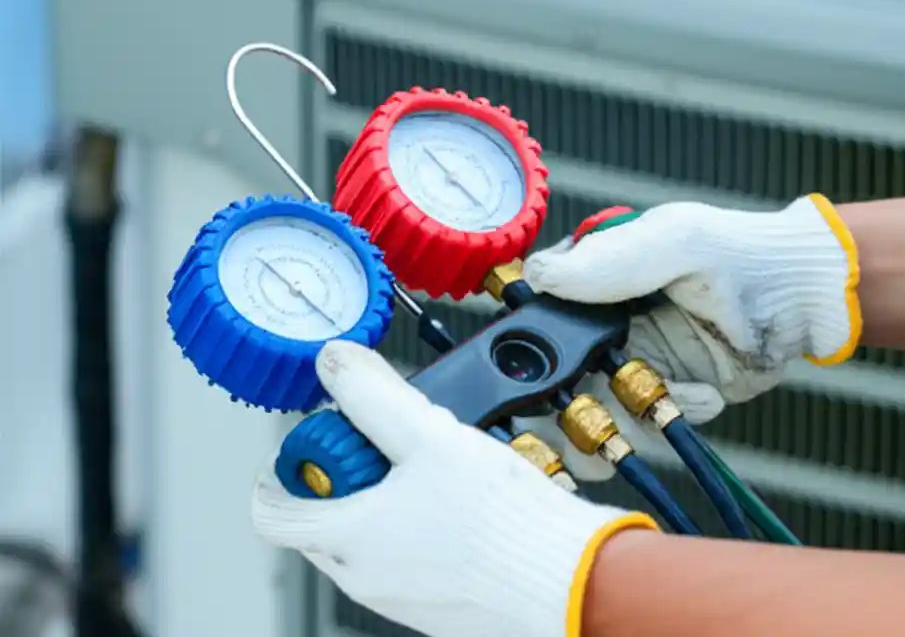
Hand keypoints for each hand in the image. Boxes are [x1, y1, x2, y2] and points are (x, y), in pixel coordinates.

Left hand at [250, 341, 657, 636]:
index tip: (317, 441)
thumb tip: (335, 362)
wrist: (569, 581)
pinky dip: (422, 527)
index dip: (281, 468)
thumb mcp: (431, 436)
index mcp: (348, 540)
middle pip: (323, 522)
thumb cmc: (501, 523)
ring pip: (370, 540)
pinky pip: (411, 560)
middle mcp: (365, 578)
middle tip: (390, 444)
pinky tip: (466, 502)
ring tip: (439, 470)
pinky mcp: (438, 605)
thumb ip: (375, 395)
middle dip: (346, 477)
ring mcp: (401, 598)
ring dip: (387, 500)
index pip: (271, 511)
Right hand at [516, 195, 860, 479]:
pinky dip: (669, 418)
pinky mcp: (662, 398)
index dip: (524, 347)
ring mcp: (630, 365)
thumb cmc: (741, 254)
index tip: (540, 367)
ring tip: (645, 411)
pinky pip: (642, 426)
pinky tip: (705, 395)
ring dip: (609, 425)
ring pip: (588, 414)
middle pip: (549, 378)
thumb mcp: (675, 242)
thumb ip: (612, 260)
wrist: (803, 303)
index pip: (534, 317)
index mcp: (592, 279)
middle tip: (585, 410)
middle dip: (557, 404)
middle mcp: (602, 326)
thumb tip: (542, 276)